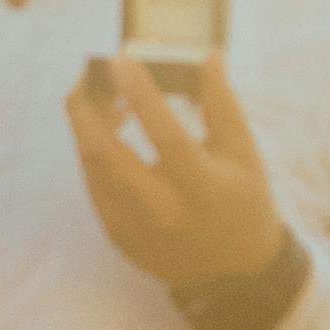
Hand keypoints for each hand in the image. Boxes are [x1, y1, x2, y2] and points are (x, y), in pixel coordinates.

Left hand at [66, 55, 287, 292]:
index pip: (164, 134)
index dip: (140, 93)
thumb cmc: (244, 203)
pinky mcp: (117, 236)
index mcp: (200, 187)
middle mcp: (162, 211)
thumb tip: (210, 55)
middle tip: (86, 76)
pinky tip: (105, 132)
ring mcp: (133, 228)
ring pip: (92, 167)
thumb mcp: (244, 154)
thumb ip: (222, 104)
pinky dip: (94, 154)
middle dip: (85, 109)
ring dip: (87, 127)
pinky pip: (95, 185)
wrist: (234, 274)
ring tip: (101, 99)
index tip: (120, 58)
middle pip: (104, 155)